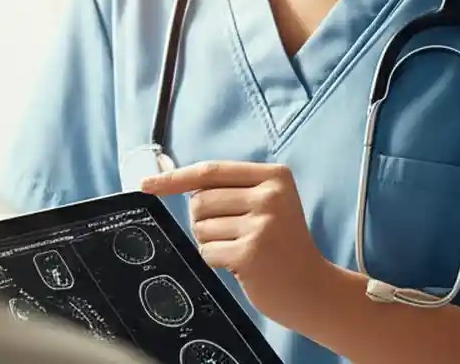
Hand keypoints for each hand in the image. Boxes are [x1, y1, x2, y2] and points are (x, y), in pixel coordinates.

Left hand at [140, 161, 333, 323]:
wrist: (313, 288)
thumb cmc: (283, 246)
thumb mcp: (270, 204)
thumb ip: (232, 190)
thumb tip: (173, 181)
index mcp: (275, 176)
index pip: (211, 170)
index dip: (175, 177)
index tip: (146, 183)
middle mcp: (270, 196)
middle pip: (200, 200)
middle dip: (203, 220)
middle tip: (233, 235)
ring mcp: (261, 224)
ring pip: (200, 228)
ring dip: (212, 242)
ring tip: (241, 249)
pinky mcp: (250, 253)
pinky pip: (207, 252)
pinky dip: (216, 260)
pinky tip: (241, 265)